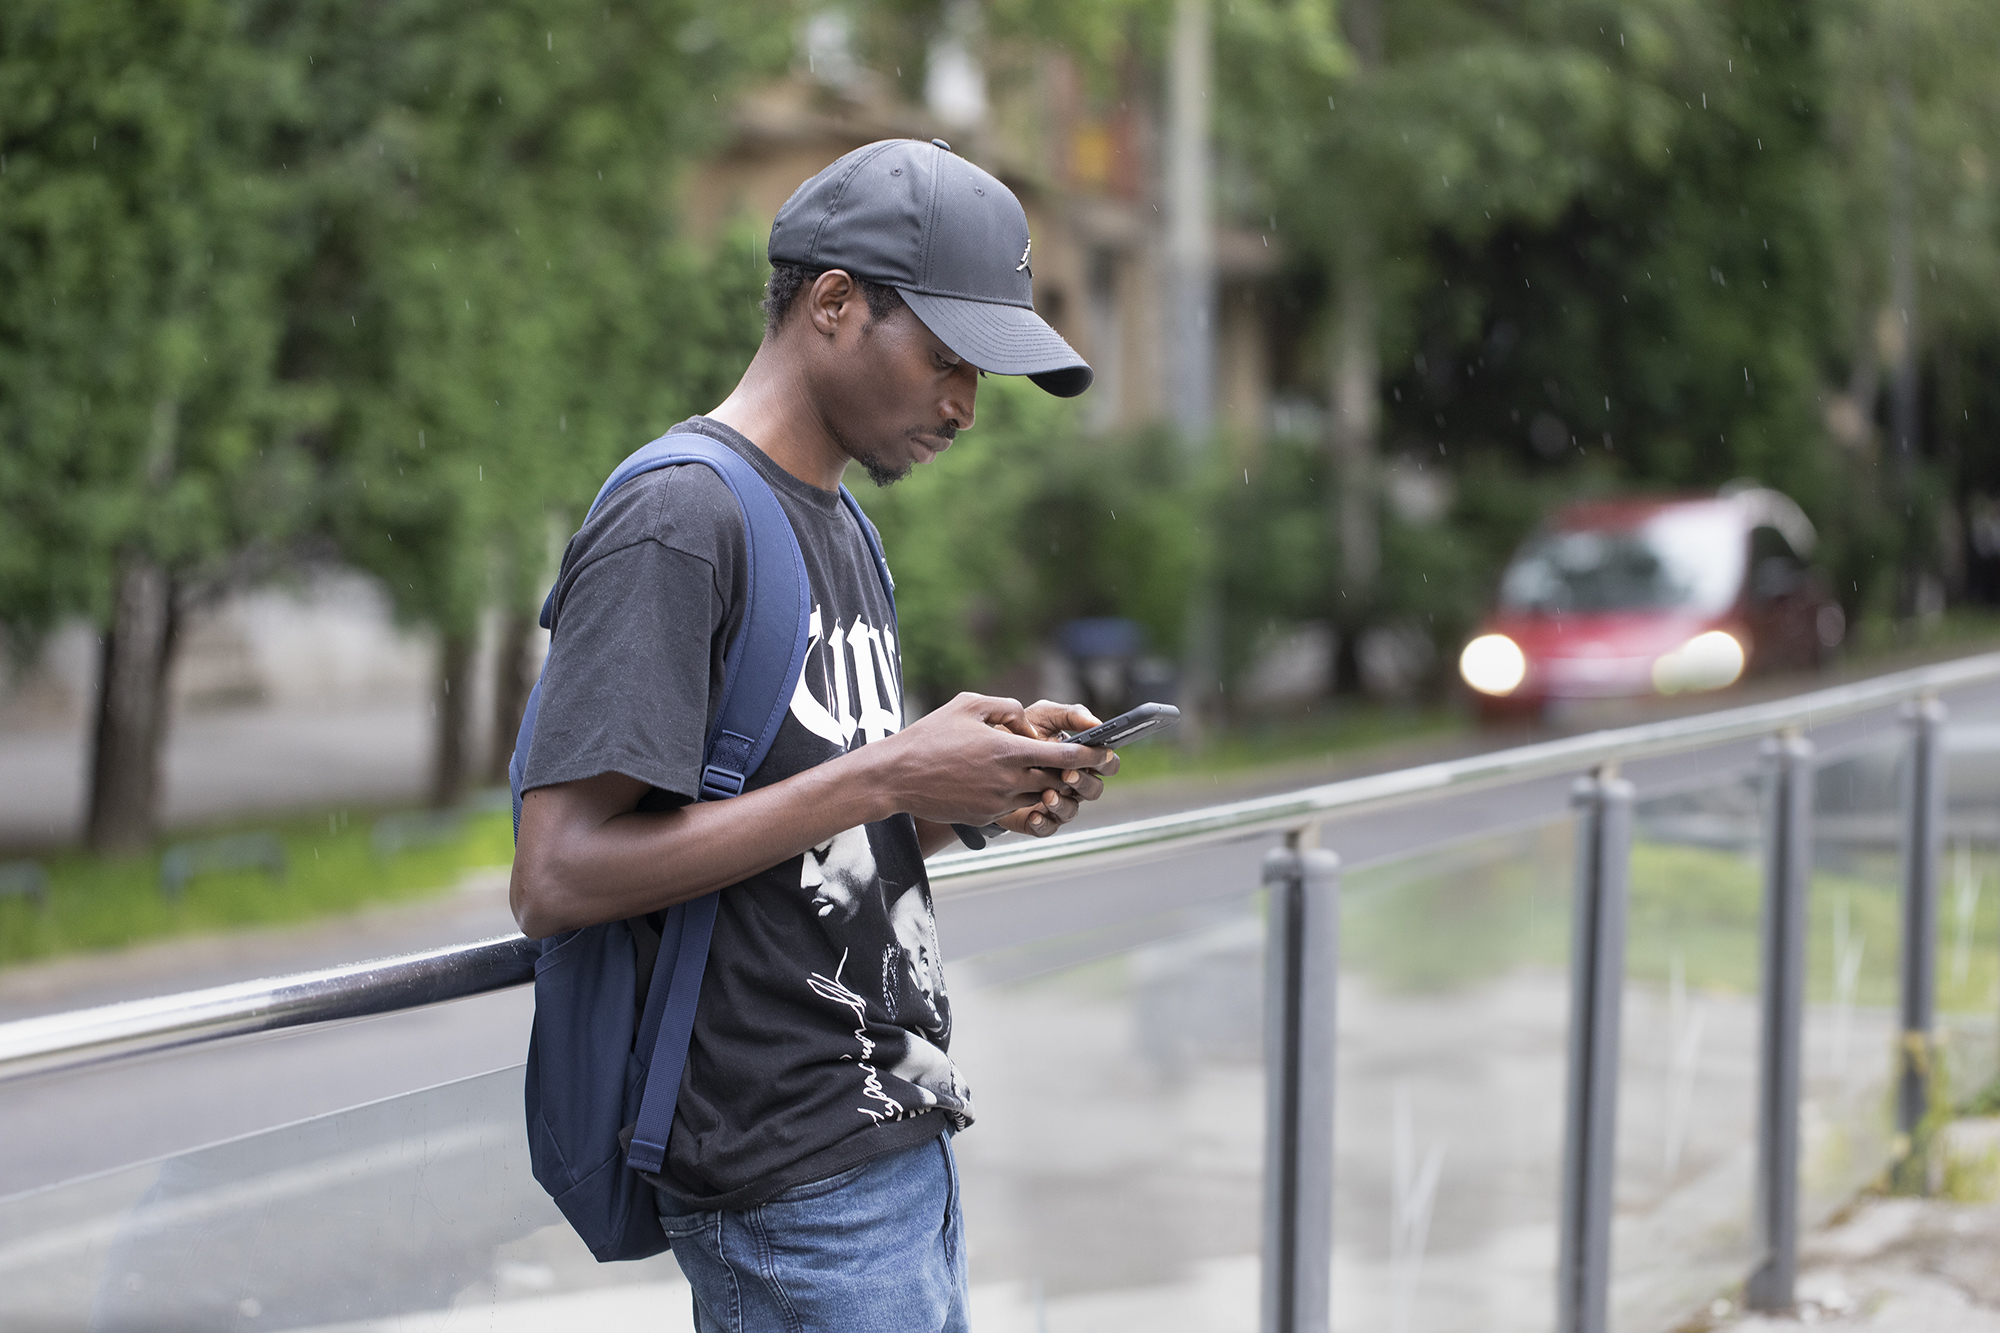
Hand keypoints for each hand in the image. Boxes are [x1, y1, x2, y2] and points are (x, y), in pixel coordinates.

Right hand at [872, 693, 1112, 827]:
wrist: (896, 776)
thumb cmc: (931, 735)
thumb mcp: (969, 704)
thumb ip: (1007, 707)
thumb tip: (1029, 723)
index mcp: (1010, 751)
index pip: (1066, 756)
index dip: (1091, 755)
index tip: (1107, 752)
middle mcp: (1009, 780)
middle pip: (1058, 779)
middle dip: (1072, 771)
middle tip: (1079, 760)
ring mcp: (998, 801)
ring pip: (1039, 794)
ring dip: (1047, 783)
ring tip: (1045, 769)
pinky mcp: (986, 815)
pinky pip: (1015, 804)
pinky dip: (1021, 793)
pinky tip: (1009, 781)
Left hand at [994, 699, 1120, 838]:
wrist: (984, 757)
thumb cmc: (1020, 734)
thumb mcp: (1044, 716)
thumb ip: (1071, 715)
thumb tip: (1097, 724)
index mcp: (1080, 759)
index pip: (1107, 764)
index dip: (1105, 762)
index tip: (1097, 755)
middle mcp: (1073, 783)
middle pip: (1094, 789)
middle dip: (1084, 782)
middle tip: (1067, 774)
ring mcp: (1057, 802)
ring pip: (1072, 810)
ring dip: (1062, 803)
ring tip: (1047, 794)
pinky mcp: (1037, 818)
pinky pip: (1048, 827)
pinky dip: (1043, 822)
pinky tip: (1034, 814)